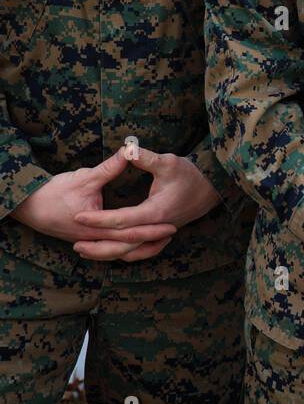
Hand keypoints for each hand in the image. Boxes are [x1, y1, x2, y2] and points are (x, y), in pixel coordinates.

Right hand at [10, 149, 176, 258]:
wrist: (31, 206)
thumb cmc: (56, 192)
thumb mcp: (86, 177)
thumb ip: (109, 167)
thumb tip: (129, 151)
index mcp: (97, 226)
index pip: (130, 232)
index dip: (152, 229)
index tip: (170, 224)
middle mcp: (94, 239)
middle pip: (128, 247)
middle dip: (151, 242)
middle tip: (172, 234)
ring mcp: (90, 242)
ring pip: (119, 253)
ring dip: (139, 249)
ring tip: (160, 242)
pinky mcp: (87, 241)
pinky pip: (110, 251)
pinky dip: (125, 249)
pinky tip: (134, 243)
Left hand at [72, 143, 219, 260]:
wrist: (211, 187)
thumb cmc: (190, 174)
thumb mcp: (168, 162)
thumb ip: (145, 158)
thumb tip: (127, 149)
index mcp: (155, 211)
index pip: (120, 220)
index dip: (98, 219)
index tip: (78, 216)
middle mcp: (156, 227)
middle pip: (123, 243)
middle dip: (98, 245)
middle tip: (75, 244)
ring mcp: (160, 234)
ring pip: (131, 251)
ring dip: (109, 254)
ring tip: (87, 252)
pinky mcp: (163, 235)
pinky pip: (142, 251)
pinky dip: (126, 254)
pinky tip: (113, 253)